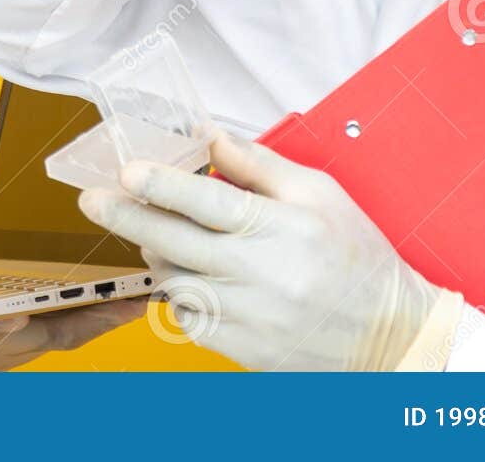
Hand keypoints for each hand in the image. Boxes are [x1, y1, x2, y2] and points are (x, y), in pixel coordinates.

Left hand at [78, 132, 449, 370]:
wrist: (391, 336)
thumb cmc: (357, 257)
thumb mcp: (320, 193)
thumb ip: (259, 163)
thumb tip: (210, 135)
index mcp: (280, 227)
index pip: (207, 201)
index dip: (160, 184)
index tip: (127, 171)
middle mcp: (260, 273)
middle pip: (175, 241)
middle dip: (126, 216)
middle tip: (94, 199)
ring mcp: (249, 316)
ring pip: (174, 281)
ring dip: (156, 253)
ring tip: (154, 234)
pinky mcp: (243, 349)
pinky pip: (189, 319)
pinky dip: (179, 295)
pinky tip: (188, 276)